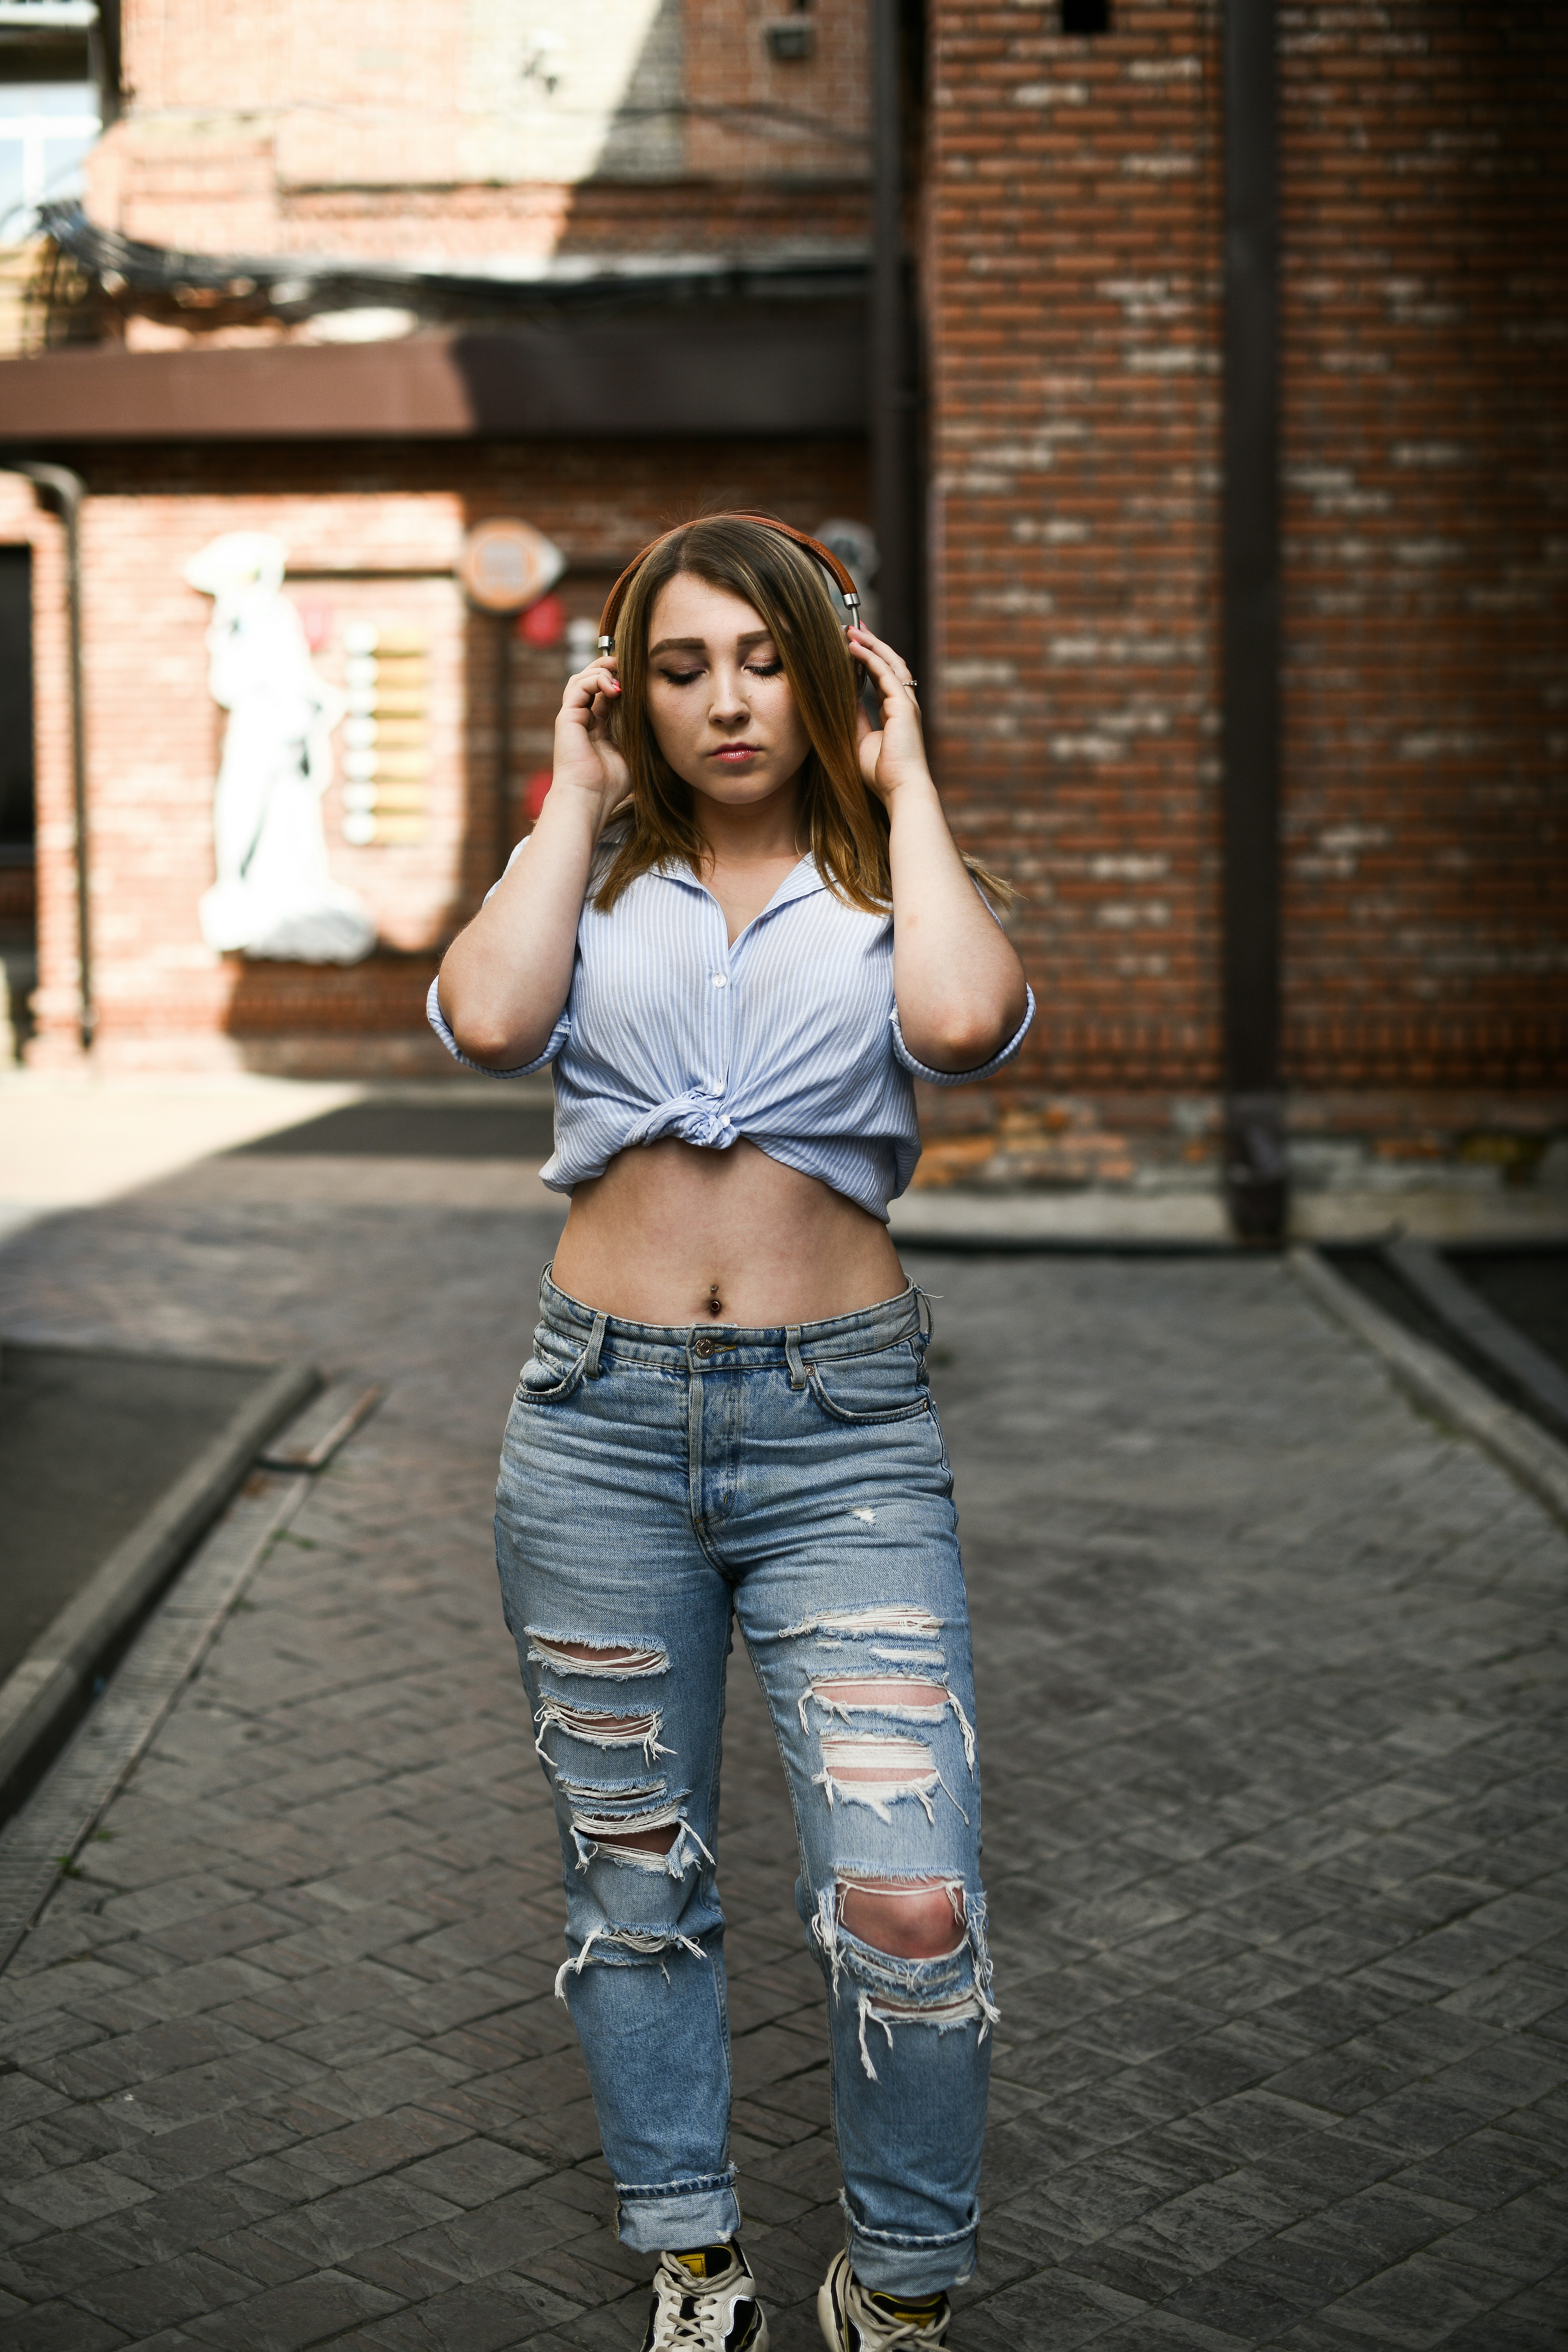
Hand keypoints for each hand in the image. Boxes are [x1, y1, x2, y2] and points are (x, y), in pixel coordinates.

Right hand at [552, 656, 630, 817]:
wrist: (590, 798)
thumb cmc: (610, 784)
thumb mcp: (630, 752)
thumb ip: (634, 730)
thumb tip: (649, 712)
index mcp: (596, 726)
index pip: (605, 692)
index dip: (619, 679)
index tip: (638, 676)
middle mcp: (583, 718)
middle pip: (591, 680)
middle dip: (608, 667)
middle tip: (627, 663)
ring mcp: (573, 716)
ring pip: (582, 678)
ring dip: (602, 670)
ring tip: (620, 671)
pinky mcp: (567, 717)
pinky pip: (578, 686)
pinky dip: (596, 680)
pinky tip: (614, 688)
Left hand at [849, 624, 929, 805]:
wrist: (899, 789)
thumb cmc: (882, 773)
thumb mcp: (860, 740)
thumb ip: (855, 718)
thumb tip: (846, 700)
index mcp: (896, 711)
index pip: (883, 676)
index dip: (868, 658)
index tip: (852, 644)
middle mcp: (904, 703)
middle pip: (889, 663)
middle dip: (872, 643)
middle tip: (853, 626)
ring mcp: (906, 703)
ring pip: (889, 662)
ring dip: (870, 644)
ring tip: (850, 630)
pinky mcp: (903, 706)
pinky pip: (885, 673)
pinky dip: (869, 657)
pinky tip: (853, 647)